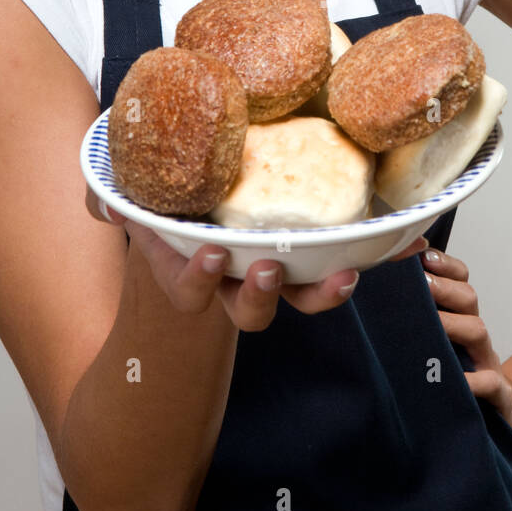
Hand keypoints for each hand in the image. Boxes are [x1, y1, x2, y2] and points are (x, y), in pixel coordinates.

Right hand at [86, 184, 430, 331]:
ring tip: (346, 275)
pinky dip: (381, 255)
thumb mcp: (142, 202)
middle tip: (268, 270)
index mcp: (195, 269)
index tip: (208, 256)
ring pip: (302, 299)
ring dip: (325, 293)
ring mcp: (282, 275)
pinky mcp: (319, 258)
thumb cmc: (178, 210)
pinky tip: (411, 242)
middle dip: (261, 296)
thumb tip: (100, 201)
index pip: (190, 286)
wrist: (216, 215)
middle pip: (253, 309)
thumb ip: (116, 200)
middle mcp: (239, 282)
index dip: (197, 277)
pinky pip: (349, 263)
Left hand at [421, 247, 511, 453]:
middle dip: (444, 286)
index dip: (444, 265)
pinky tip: (456, 381)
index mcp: (458, 318)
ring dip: (453, 324)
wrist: (499, 422)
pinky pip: (489, 383)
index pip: (458, 279)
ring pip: (477, 331)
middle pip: (467, 297)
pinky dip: (473, 381)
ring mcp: (486, 363)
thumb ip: (412, 321)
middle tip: (420, 284)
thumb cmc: (454, 379)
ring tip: (431, 326)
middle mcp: (473, 335)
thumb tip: (365, 295)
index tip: (422, 256)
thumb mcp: (433, 347)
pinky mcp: (496, 396)